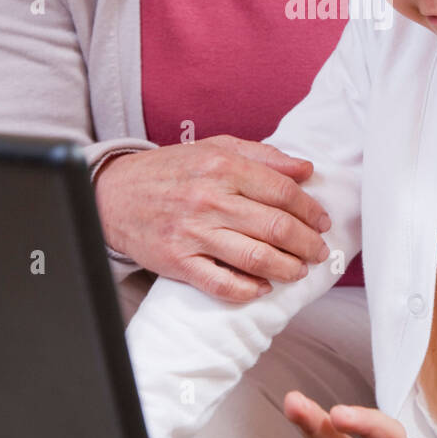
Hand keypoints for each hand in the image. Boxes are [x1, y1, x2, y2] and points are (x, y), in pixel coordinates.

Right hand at [94, 137, 332, 302]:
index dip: (310, 210)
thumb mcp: (216, 148)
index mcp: (222, 166)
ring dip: (287, 269)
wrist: (114, 194)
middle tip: (319, 251)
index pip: (282, 192)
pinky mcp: (178, 262)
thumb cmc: (171, 170)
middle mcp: (210, 199)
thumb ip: (263, 157)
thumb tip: (306, 170)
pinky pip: (222, 284)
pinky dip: (249, 290)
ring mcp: (193, 233)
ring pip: (256, 258)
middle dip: (307, 243)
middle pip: (276, 227)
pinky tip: (263, 287)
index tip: (322, 222)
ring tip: (300, 270)